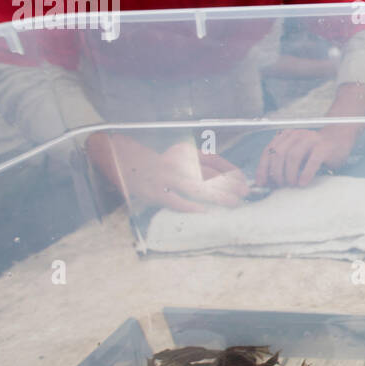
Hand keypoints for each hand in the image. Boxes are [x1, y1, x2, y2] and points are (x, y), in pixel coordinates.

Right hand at [87, 135, 248, 211]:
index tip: (243, 181)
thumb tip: (224, 174)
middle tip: (244, 195)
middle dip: (230, 186)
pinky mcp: (155, 192)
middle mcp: (177, 163)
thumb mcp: (176, 156)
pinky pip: (175, 201)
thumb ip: (196, 163)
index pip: (214, 161)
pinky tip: (204, 212)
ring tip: (232, 204)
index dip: (231, 172)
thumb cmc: (154, 161)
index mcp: (184, 153)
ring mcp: (166, 178)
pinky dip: (191, 207)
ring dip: (217, 196)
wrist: (120, 158)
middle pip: (210, 175)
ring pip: (197, 188)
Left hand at [255, 125, 358, 187]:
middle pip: (279, 154)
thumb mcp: (296, 155)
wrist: (339, 138)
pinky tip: (303, 183)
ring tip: (292, 184)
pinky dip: (305, 173)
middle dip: (276, 172)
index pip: (268, 151)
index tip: (262, 183)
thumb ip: (282, 164)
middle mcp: (296, 135)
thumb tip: (266, 182)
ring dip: (289, 174)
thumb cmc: (314, 151)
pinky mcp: (324, 147)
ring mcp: (310, 140)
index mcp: (286, 136)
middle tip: (281, 185)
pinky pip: (312, 161)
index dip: (263, 168)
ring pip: (293, 156)